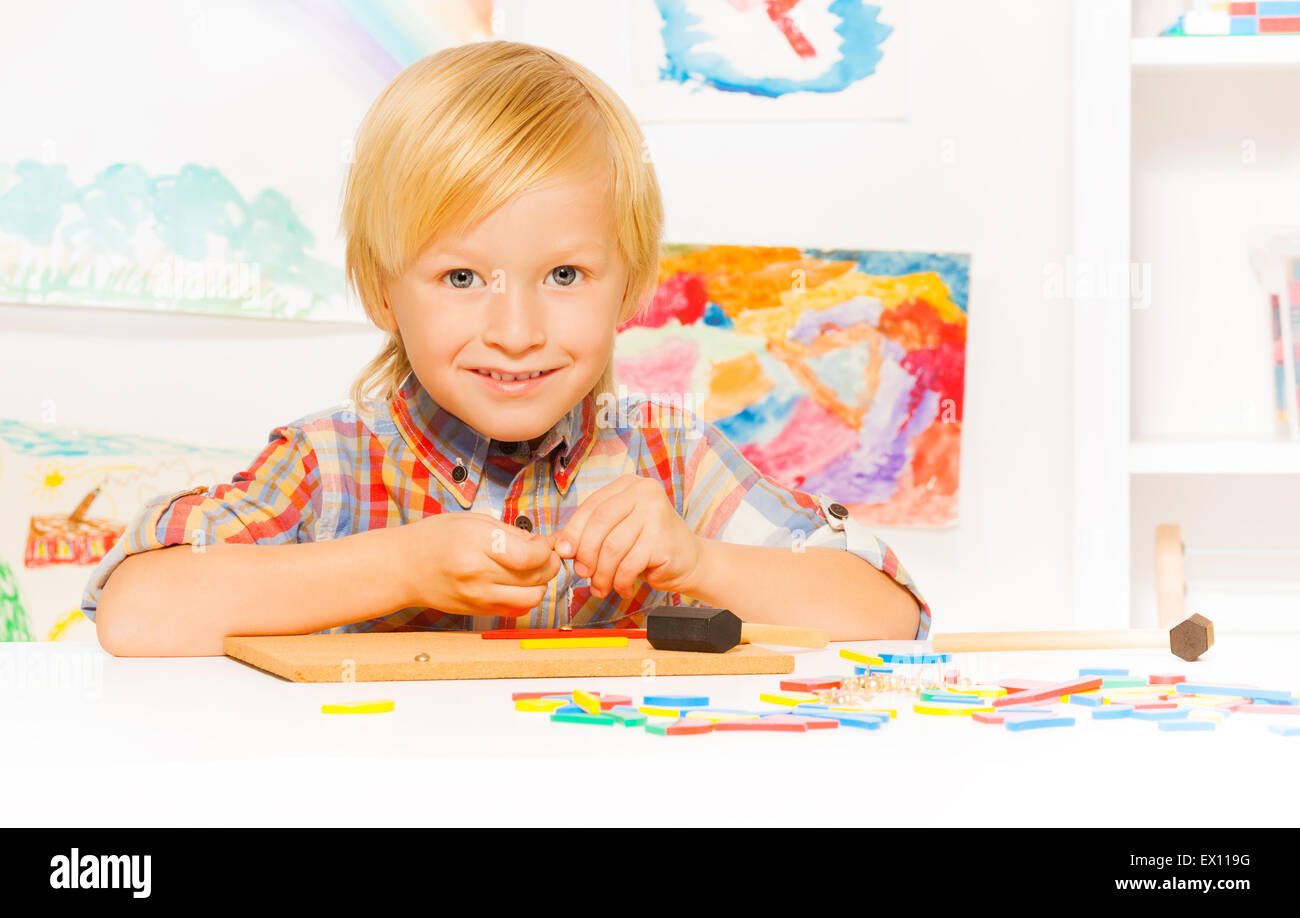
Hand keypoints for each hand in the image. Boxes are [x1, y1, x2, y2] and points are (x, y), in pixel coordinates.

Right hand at [400, 512, 560, 616]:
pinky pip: (517, 610)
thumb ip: (511, 532)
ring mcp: (478, 597)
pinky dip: (526, 598)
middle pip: (537, 578)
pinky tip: (518, 584)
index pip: (531, 556)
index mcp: (477, 544)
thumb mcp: (472, 521)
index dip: (546, 549)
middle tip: (543, 554)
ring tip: (532, 570)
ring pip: (532, 599)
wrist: (402, 568)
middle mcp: (479, 574)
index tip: (542, 542)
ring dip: (541, 584)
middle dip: (549, 564)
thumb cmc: (435, 538)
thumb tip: (542, 542)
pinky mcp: (478, 611)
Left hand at [550, 474, 702, 598]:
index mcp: (628, 485)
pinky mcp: (662, 538)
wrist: (690, 561)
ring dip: (603, 574)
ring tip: (604, 586)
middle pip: (599, 524)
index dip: (573, 531)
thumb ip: (589, 534)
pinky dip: (620, 581)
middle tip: (583, 574)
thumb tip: (557, 544)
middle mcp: (644, 492)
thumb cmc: (649, 546)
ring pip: (612, 548)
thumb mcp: (616, 533)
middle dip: (586, 554)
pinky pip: (628, 564)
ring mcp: (656, 513)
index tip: (564, 552)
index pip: (591, 506)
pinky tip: (623, 587)